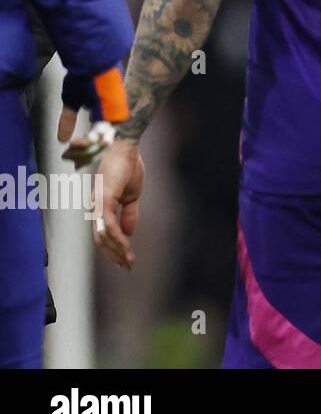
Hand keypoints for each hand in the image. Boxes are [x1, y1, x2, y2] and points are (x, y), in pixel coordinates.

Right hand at [59, 64, 128, 167]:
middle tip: (75, 165)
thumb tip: (61, 139)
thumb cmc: (83, 78)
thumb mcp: (71, 102)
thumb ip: (67, 120)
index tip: (74, 161)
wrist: (94, 63)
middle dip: (86, 156)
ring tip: (74, 158)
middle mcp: (110, 118)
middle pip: (101, 145)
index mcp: (102, 115)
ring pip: (103, 142)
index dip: (85, 151)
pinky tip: (78, 146)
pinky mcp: (116, 114)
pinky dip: (91, 142)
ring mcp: (115, 117)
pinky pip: (105, 133)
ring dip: (87, 151)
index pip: (96, 140)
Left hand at [89, 140, 144, 269]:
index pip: (104, 233)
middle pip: (101, 239)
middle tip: (127, 266)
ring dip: (116, 249)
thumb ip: (129, 214)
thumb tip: (129, 233)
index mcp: (101, 206)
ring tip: (128, 260)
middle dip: (114, 254)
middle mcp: (95, 207)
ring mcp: (97, 203)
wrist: (127, 148)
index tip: (127, 259)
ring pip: (102, 235)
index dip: (115, 248)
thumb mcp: (132, 195)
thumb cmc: (129, 166)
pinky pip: (107, 223)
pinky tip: (125, 245)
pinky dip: (116, 237)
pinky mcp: (103, 198)